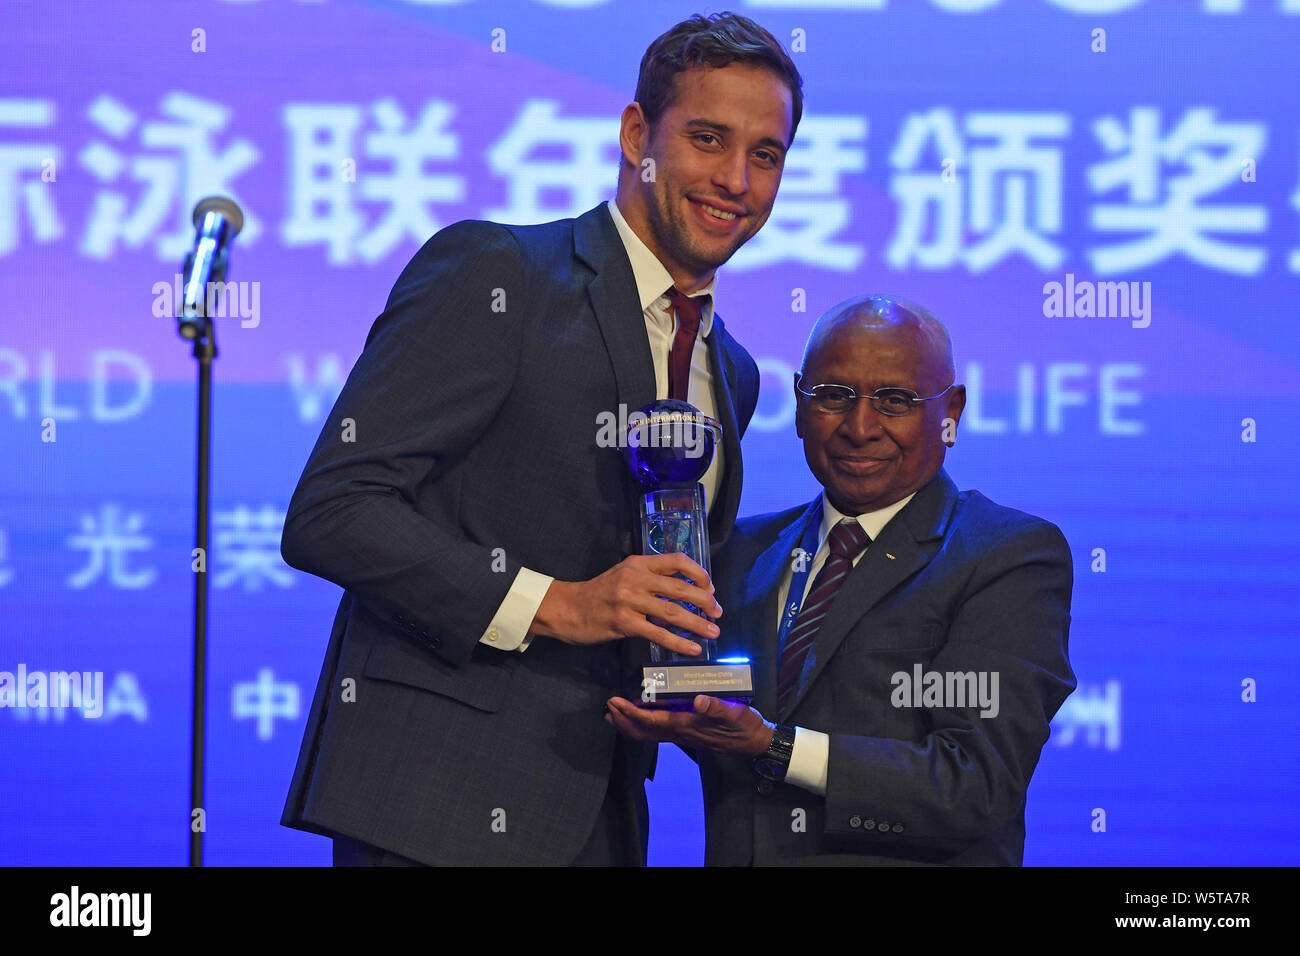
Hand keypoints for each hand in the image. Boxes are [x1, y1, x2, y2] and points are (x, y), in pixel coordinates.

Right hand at [530, 553, 721, 656]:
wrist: (566, 608)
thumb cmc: (598, 594)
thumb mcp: (624, 575)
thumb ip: (650, 579)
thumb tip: (684, 592)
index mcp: (638, 563)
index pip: (677, 561)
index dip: (699, 574)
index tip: (710, 588)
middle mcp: (635, 577)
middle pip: (680, 588)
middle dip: (705, 601)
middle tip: (718, 612)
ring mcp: (629, 600)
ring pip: (673, 612)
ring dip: (698, 624)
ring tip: (713, 632)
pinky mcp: (624, 623)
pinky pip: (658, 634)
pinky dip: (679, 643)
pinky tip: (693, 649)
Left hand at [604, 694, 774, 757]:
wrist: (755, 743)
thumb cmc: (745, 727)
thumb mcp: (734, 713)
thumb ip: (716, 707)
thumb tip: (699, 701)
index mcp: (687, 725)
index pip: (652, 720)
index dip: (631, 712)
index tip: (615, 702)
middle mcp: (681, 732)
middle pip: (644, 730)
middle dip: (623, 720)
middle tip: (607, 708)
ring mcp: (684, 734)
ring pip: (649, 733)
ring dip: (630, 724)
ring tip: (615, 715)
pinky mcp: (689, 733)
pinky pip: (659, 731)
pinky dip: (645, 725)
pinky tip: (643, 717)